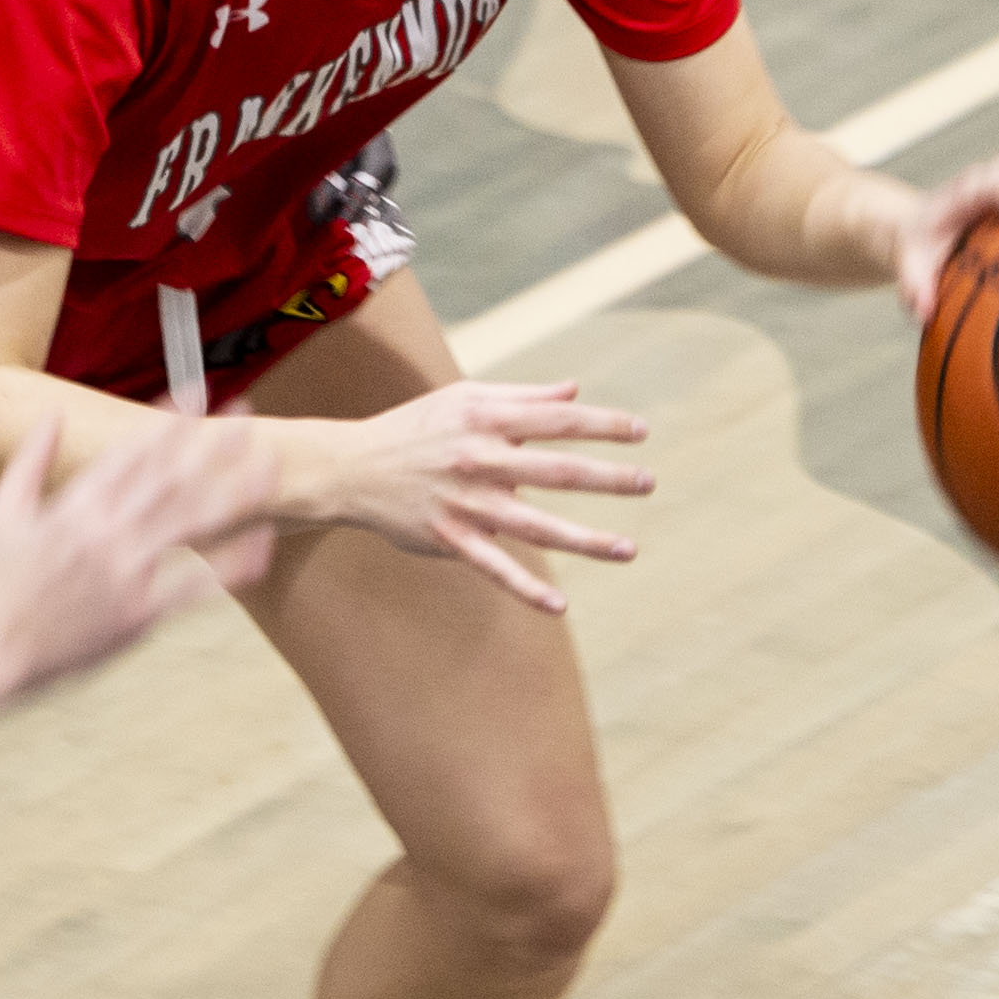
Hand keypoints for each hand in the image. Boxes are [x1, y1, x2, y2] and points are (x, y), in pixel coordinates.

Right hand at [0, 412, 279, 702]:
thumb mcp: (4, 510)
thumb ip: (30, 459)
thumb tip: (52, 415)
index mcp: (76, 505)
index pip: (132, 450)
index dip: (169, 419)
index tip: (198, 393)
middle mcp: (106, 532)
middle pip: (171, 477)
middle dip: (213, 442)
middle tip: (248, 414)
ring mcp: (126, 572)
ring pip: (191, 523)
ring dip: (234, 491)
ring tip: (270, 467)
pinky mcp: (139, 614)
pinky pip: (195, 586)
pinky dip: (231, 564)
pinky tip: (262, 544)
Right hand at [321, 379, 653, 614]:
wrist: (350, 468)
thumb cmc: (414, 428)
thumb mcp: (463, 398)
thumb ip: (522, 396)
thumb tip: (575, 391)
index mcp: (487, 420)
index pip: (557, 420)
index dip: (602, 425)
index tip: (641, 433)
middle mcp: (479, 460)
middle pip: (556, 471)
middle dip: (608, 478)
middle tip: (648, 483)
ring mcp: (465, 503)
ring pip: (535, 526)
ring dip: (586, 540)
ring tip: (629, 549)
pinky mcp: (448, 539)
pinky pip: (493, 567)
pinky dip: (525, 588)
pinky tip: (559, 606)